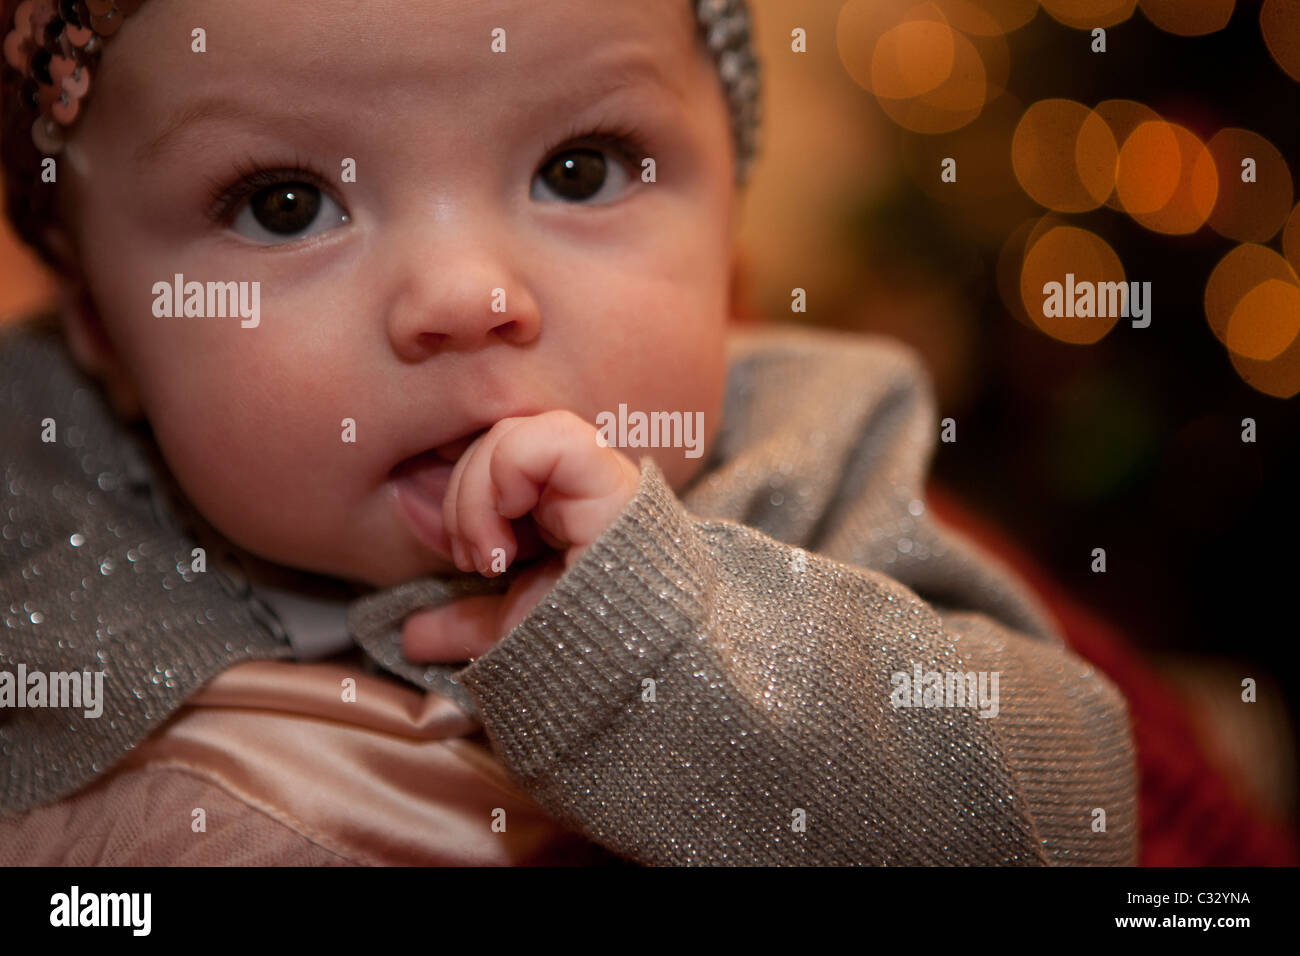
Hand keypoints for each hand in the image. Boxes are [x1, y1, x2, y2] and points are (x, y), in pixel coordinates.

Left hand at [401, 410, 640, 662]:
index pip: (494, 460)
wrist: (627, 672)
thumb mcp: (510, 631)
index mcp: (560, 507)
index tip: (467, 561)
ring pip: (511, 432)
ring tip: (494, 555)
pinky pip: (548, 437)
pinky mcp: (608, 477)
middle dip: (463, 501)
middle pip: (493, 442)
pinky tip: (509, 529)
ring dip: (479, 493)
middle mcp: (578, 484)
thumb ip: (464, 623)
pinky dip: (507, 474)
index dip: (464, 500)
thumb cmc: (581, 650)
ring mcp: (595, 476)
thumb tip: (410, 636)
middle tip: (478, 562)